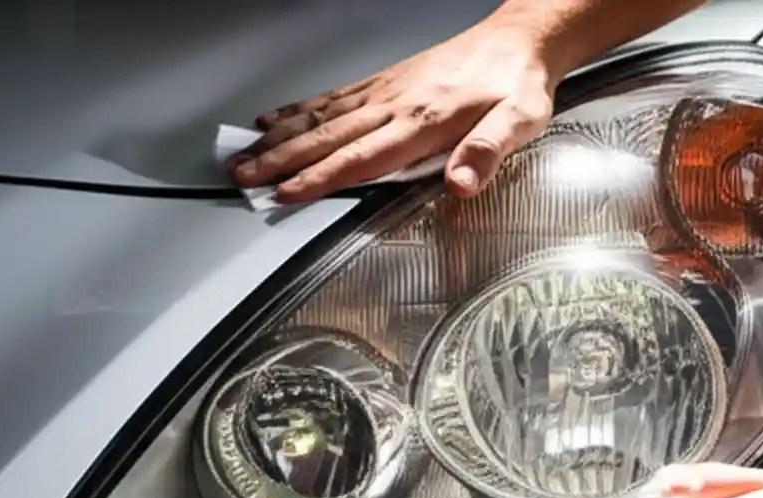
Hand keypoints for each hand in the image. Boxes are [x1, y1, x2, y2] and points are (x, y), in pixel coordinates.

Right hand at [227, 18, 558, 203]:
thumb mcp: (519, 122)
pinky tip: (275, 118)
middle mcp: (396, 105)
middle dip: (281, 160)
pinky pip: (333, 96)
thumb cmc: (516, 85)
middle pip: (327, 137)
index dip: (321, 177)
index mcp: (424, 122)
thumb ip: (487, 153)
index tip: (287, 192)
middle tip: (244, 177)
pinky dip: (299, 109)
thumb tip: (462, 183)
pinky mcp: (383, 82)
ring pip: (321, 116)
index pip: (361, 157)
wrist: (519, 39)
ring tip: (244, 154)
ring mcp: (385, 91)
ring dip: (280, 137)